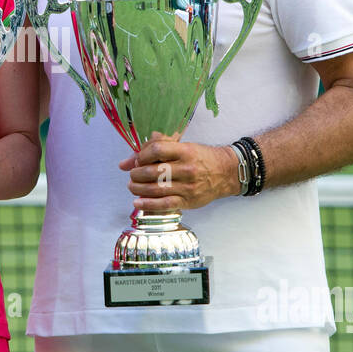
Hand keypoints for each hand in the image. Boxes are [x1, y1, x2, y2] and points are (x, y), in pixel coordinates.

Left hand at [118, 132, 238, 212]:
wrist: (226, 172)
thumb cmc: (201, 158)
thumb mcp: (182, 147)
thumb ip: (155, 150)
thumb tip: (126, 162)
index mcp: (185, 151)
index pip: (157, 150)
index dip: (141, 155)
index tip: (138, 160)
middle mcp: (187, 168)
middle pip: (153, 171)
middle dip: (136, 174)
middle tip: (133, 175)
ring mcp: (188, 186)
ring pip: (156, 189)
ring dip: (138, 188)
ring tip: (133, 186)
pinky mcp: (188, 201)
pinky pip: (164, 204)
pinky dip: (148, 204)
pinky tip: (138, 202)